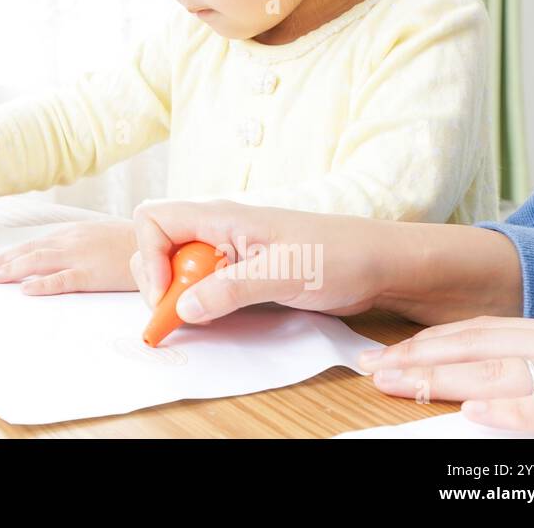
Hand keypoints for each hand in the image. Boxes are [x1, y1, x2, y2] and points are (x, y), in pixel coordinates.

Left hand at [0, 218, 137, 294]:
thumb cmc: (129, 243)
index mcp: (72, 232)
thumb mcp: (98, 236)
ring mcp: (80, 256)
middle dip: (5, 261)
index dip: (12, 253)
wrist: (157, 244)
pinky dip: (42, 284)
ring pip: (38, 262)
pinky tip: (26, 290)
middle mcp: (71, 241)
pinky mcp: (91, 274)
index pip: (34, 243)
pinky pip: (62, 279)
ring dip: (13, 270)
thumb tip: (58, 254)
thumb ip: (77, 243)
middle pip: (30, 251)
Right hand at [129, 198, 397, 322]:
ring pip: (179, 266)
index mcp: (222, 217)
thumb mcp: (284, 273)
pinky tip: (213, 316)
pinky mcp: (244, 271)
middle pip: (158, 245)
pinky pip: (203, 282)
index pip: (154, 221)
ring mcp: (230, 250)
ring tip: (197, 316)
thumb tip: (182, 307)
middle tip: (176, 313)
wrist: (384, 264)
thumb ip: (229, 289)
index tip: (166, 294)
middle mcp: (219, 230)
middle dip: (157, 280)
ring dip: (177, 294)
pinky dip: (198, 301)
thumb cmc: (341, 255)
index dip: (150, 257)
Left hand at [359, 315, 533, 436]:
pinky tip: (476, 416)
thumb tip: (483, 390)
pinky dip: (513, 412)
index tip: (388, 352)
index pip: (480, 332)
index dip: (429, 341)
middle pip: (477, 345)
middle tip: (372, 367)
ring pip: (502, 370)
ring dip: (444, 378)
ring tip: (399, 383)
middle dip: (420, 356)